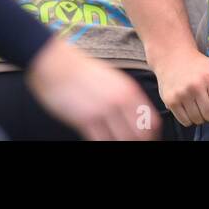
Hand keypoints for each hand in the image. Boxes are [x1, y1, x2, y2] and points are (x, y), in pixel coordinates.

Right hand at [25, 36, 158, 140]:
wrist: (57, 64)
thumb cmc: (82, 71)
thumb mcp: (112, 78)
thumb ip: (125, 95)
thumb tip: (136, 113)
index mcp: (129, 90)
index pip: (151, 121)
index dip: (150, 133)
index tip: (146, 138)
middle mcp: (119, 102)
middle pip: (139, 135)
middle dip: (136, 141)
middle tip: (130, 142)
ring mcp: (103, 112)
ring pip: (121, 141)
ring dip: (120, 143)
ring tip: (114, 140)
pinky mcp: (85, 121)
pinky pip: (101, 142)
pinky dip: (103, 143)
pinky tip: (100, 139)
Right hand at [154, 48, 208, 125]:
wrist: (174, 58)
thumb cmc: (201, 67)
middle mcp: (196, 85)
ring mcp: (181, 94)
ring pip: (198, 120)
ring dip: (202, 117)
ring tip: (200, 105)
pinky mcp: (170, 101)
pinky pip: (185, 122)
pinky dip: (190, 119)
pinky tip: (190, 107)